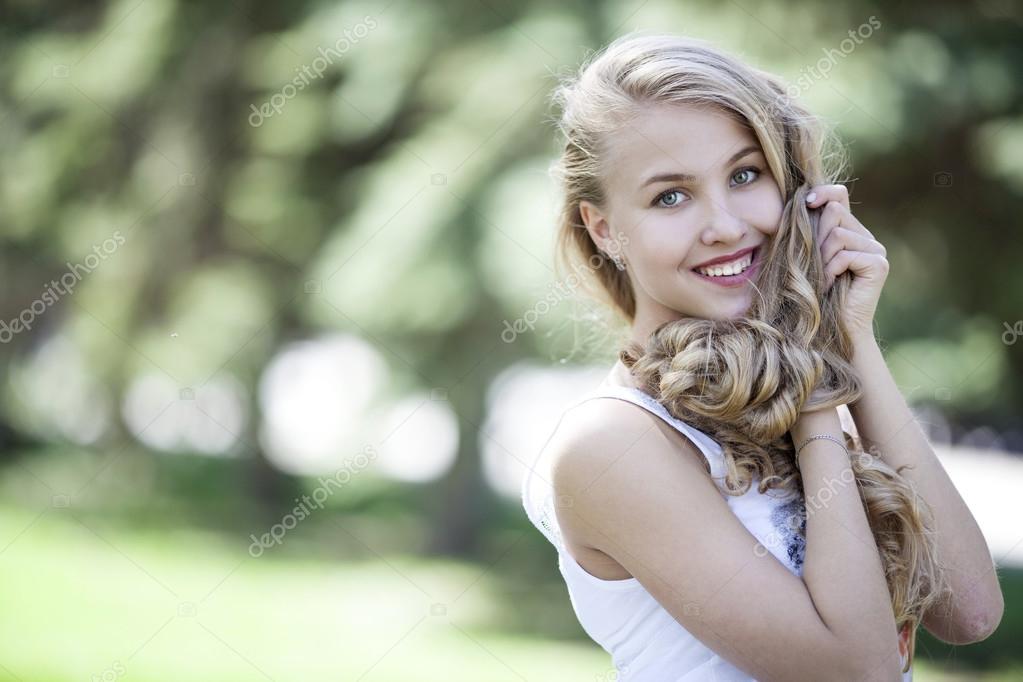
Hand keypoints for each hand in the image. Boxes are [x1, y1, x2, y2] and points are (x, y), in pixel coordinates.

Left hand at [805, 184, 887, 340]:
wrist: (827, 328)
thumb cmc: (811, 293)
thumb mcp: (806, 255)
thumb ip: (809, 230)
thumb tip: (805, 199)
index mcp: (848, 230)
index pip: (839, 195)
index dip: (824, 192)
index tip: (807, 202)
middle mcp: (865, 236)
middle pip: (835, 211)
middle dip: (816, 238)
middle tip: (816, 265)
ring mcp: (875, 249)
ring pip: (838, 234)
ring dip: (822, 258)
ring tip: (824, 277)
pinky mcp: (879, 264)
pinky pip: (845, 253)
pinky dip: (832, 269)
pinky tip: (832, 283)